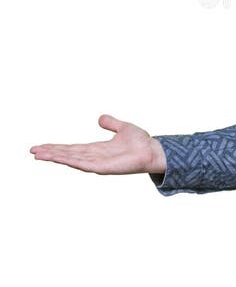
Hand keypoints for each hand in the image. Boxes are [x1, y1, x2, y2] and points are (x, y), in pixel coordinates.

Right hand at [30, 114, 166, 175]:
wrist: (152, 151)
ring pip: (71, 159)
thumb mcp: (122, 128)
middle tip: (32, 151)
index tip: (41, 146)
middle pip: (67, 154)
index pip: (71, 148)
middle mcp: (94, 157)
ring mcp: (97, 163)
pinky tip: (59, 158)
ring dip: (55, 156)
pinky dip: (70, 161)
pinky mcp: (103, 167)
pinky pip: (83, 164)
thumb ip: (111, 123)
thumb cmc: (140, 142)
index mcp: (96, 149)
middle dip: (50, 153)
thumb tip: (100, 118)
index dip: (56, 148)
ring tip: (39, 154)